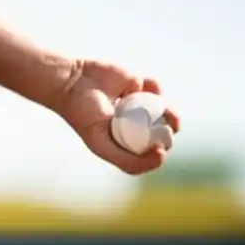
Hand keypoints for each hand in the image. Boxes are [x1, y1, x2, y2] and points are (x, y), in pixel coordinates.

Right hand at [54, 59, 181, 175]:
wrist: (73, 84)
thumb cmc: (84, 117)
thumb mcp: (102, 146)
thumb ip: (128, 161)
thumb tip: (162, 156)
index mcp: (123, 142)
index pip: (148, 152)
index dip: (159, 152)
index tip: (161, 148)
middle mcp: (131, 124)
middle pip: (160, 130)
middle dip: (169, 130)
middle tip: (170, 128)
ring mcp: (135, 104)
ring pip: (163, 110)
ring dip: (171, 111)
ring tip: (168, 112)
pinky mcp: (137, 83)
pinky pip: (155, 87)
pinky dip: (156, 88)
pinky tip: (145, 90)